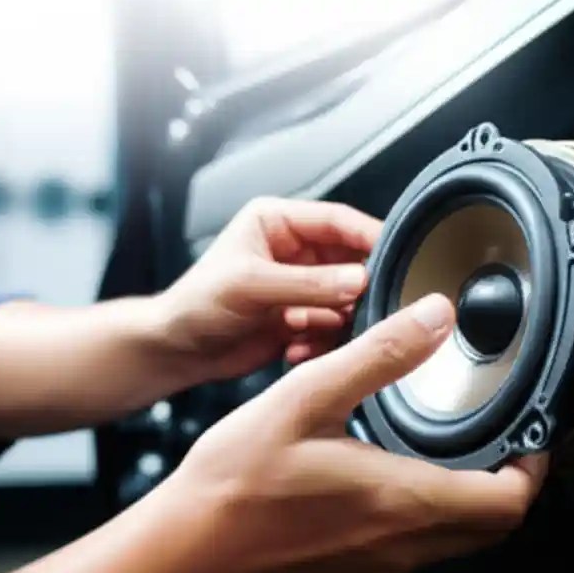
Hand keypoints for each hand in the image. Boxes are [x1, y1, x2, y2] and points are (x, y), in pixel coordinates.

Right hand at [136, 292, 549, 572]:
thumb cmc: (230, 487)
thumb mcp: (306, 398)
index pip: (508, 503)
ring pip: (453, 542)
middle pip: (491, 527)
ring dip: (465, 499)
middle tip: (498, 438)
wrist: (179, 556)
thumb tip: (435, 319)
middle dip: (507, 482)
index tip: (528, 435)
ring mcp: (376, 571)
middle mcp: (399, 547)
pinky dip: (424, 517)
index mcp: (400, 502)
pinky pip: (413, 551)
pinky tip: (387, 479)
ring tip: (445, 449)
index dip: (533, 468)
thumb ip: (379, 355)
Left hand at [156, 196, 381, 386]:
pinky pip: (333, 328)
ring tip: (315, 333)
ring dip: (340, 320)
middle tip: (372, 306)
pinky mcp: (302, 321)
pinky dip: (324, 342)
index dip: (369, 237)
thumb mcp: (250, 285)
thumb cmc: (195, 304)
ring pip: (347, 300)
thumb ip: (307, 283)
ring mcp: (301, 288)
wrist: (175, 351)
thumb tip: (358, 279)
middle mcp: (295, 252)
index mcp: (279, 223)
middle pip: (351, 262)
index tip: (398, 256)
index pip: (339, 221)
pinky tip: (296, 349)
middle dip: (359, 288)